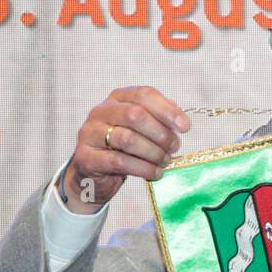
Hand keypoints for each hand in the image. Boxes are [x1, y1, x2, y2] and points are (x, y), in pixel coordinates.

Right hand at [62, 86, 190, 212]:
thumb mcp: (140, 131)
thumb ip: (157, 118)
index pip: (144, 95)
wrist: (94, 176)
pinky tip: (154, 173)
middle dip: (161, 134)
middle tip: (174, 148)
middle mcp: (101, 111)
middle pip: (136, 115)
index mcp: (117, 99)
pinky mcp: (87, 157)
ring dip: (153, 153)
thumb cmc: (122, 150)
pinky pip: (120, 161)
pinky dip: (143, 169)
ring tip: (164, 162)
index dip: (167, 110)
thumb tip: (178, 113)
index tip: (185, 127)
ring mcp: (90, 133)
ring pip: (127, 139)